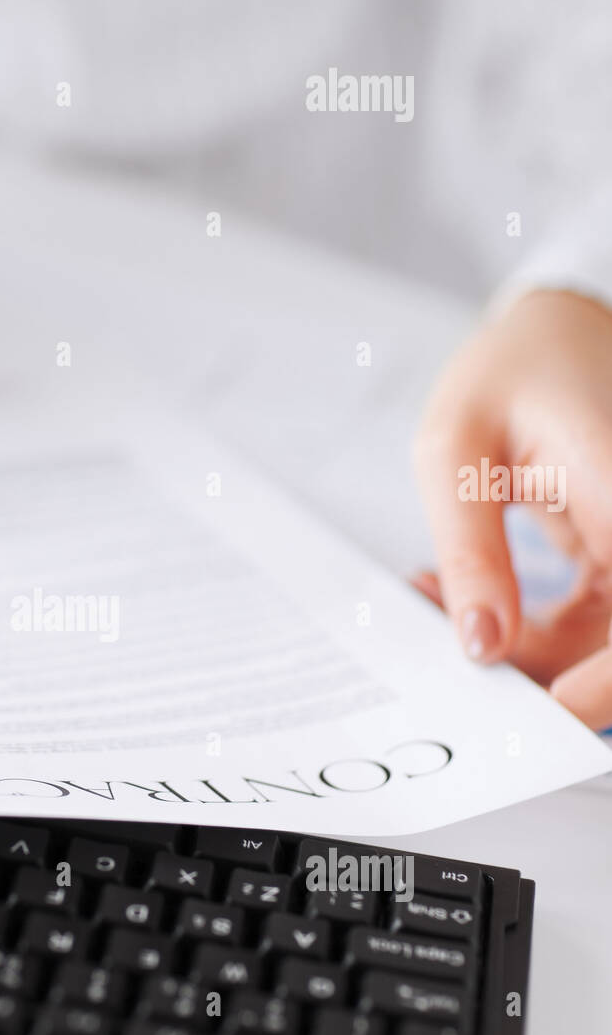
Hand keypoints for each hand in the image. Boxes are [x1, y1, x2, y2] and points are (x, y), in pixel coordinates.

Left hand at [414, 289, 611, 728]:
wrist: (554, 330)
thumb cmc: (508, 371)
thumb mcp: (456, 449)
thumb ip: (471, 551)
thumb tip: (481, 645)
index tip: (555, 705)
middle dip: (560, 678)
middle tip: (471, 672)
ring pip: (610, 645)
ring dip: (533, 659)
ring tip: (440, 609)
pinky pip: (596, 627)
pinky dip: (534, 637)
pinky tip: (468, 606)